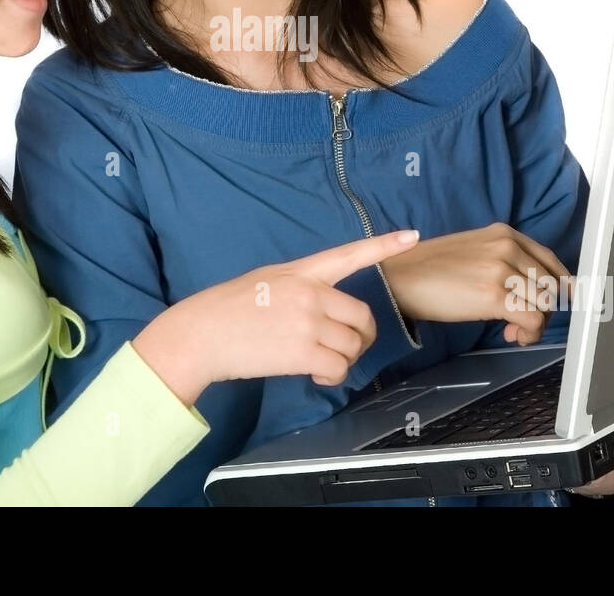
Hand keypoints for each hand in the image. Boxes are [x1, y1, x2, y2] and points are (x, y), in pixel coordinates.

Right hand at [133, 229, 419, 405]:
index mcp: (301, 271)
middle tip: (345, 347)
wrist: (202, 334)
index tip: (412, 236)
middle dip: (361, 336)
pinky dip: (332, 376)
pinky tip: (315, 375)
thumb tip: (321, 310)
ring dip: (344, 359)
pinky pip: (338, 367)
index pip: (349, 254)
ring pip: (353, 344)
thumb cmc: (227, 308)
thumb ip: (298, 288)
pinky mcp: (303, 352)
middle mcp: (310, 293)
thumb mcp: (265, 281)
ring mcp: (308, 322)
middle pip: (362, 315)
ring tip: (321, 363)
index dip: (384, 245)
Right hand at [380, 222, 573, 343]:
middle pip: (551, 285)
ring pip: (545, 304)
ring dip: (535, 325)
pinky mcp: (493, 294)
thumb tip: (533, 290)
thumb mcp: (474, 251)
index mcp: (504, 234)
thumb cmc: (431, 269)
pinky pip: (532, 319)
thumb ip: (504, 262)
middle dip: (544, 310)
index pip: (551, 261)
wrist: (400, 277)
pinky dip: (528, 333)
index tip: (561, 303)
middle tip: (522, 323)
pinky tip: (513, 335)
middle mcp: (507, 247)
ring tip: (513, 330)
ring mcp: (501, 269)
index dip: (561, 286)